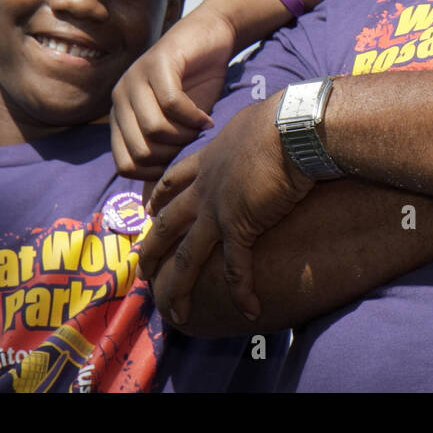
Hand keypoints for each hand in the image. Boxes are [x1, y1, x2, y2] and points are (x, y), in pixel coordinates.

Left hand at [111, 6, 235, 180]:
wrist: (211, 35)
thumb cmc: (197, 85)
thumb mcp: (179, 127)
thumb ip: (164, 160)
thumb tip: (151, 209)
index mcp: (119, 116)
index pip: (125, 165)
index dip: (156, 173)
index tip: (181, 162)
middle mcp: (120, 97)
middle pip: (140, 151)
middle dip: (173, 155)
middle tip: (193, 143)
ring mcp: (135, 77)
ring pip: (154, 130)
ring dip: (185, 136)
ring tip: (199, 129)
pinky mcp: (157, 62)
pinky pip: (172, 104)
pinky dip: (194, 117)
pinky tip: (205, 117)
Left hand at [139, 94, 316, 324]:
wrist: (290, 129)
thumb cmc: (281, 120)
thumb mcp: (254, 121)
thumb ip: (248, 131)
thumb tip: (261, 125)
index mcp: (208, 159)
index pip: (173, 181)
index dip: (159, 200)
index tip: (150, 214)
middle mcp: (205, 187)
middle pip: (168, 224)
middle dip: (152, 251)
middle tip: (142, 273)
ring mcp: (218, 209)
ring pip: (187, 256)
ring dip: (178, 286)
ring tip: (173, 312)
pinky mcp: (240, 226)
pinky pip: (236, 267)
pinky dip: (241, 291)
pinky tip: (249, 310)